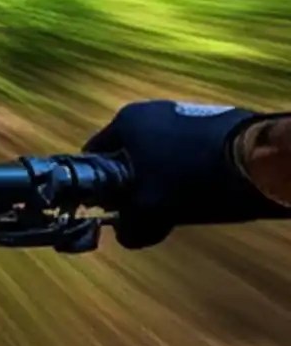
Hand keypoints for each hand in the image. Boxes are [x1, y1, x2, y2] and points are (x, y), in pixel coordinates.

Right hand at [83, 100, 286, 248]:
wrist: (253, 159)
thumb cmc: (189, 178)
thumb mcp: (152, 209)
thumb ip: (130, 225)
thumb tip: (125, 235)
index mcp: (125, 121)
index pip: (93, 154)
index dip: (97, 183)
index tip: (108, 205)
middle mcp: (148, 110)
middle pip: (127, 153)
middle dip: (132, 181)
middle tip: (142, 207)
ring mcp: (180, 110)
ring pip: (157, 152)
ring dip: (160, 175)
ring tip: (175, 202)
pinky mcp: (207, 119)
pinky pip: (183, 148)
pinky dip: (185, 168)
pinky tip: (199, 188)